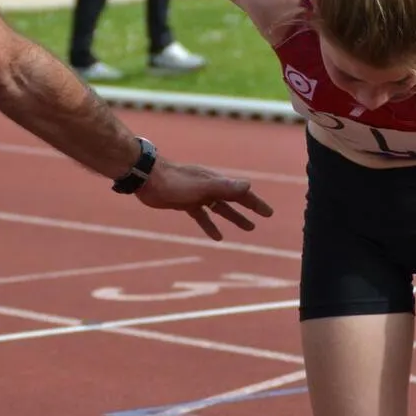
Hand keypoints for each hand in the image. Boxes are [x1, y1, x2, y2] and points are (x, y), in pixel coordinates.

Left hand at [136, 160, 273, 239]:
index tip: (268, 213)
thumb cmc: (173, 180)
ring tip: (249, 228)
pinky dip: (210, 225)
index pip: (240, 192)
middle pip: (233, 199)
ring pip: (220, 208)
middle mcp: (208, 187)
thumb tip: (248, 185)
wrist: (146, 178)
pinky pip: (202, 215)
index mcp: (214, 181)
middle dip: (249, 208)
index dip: (255, 203)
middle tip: (263, 219)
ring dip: (233, 217)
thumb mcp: (200, 186)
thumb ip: (222, 187)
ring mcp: (197, 194)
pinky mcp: (185, 202)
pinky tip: (217, 237)